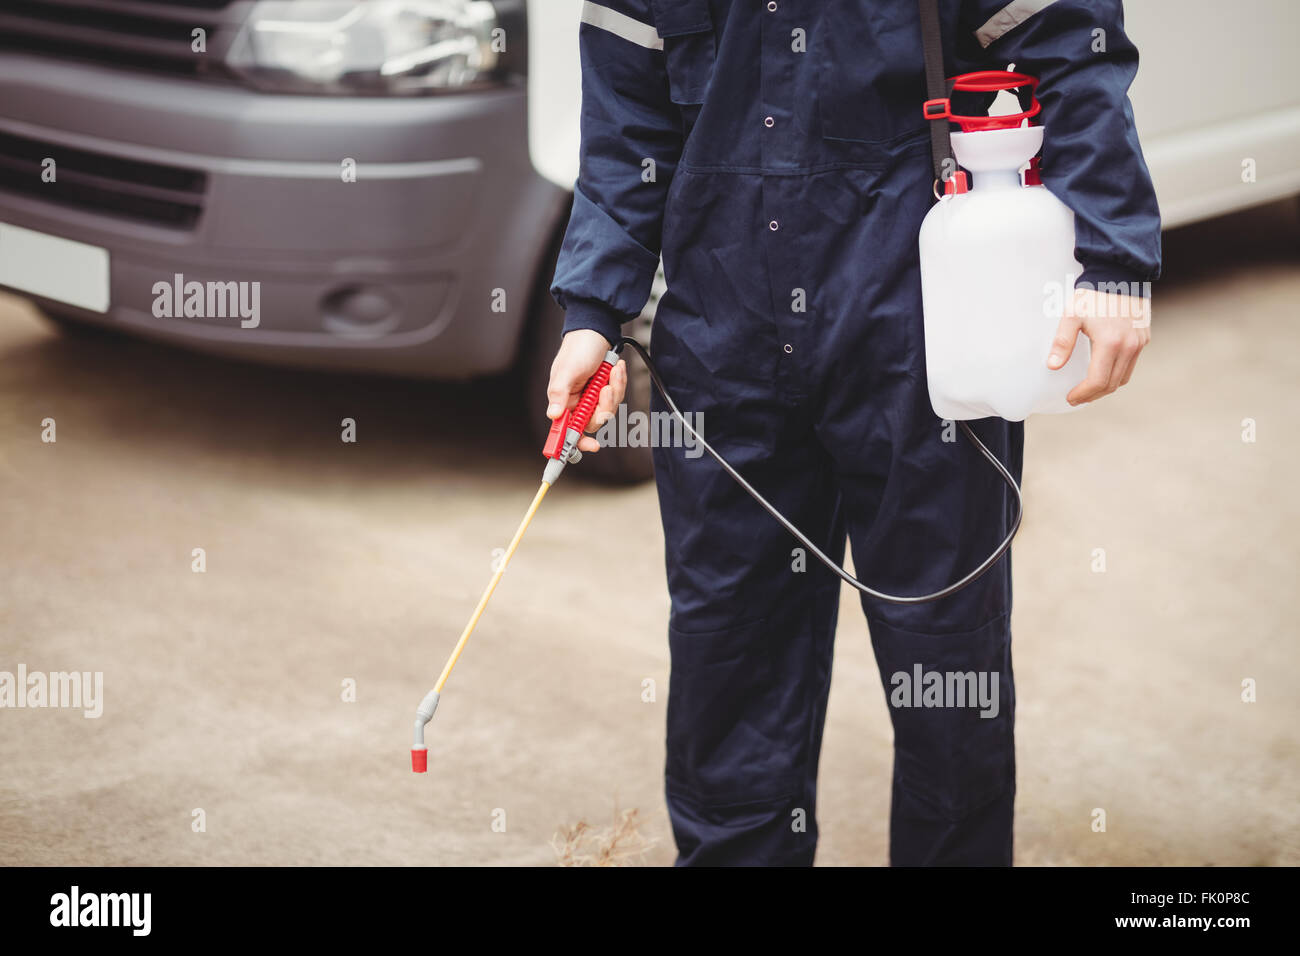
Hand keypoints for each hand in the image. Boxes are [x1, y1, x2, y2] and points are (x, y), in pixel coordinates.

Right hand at [546, 329, 627, 452]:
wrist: (595, 330)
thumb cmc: (577, 348)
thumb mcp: (566, 371)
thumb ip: (559, 394)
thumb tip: (553, 416)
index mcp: (563, 401)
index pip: (566, 429)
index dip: (575, 442)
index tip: (591, 446)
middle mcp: (577, 403)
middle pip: (594, 422)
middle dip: (604, 407)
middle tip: (605, 390)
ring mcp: (592, 397)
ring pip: (609, 410)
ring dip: (614, 390)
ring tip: (612, 372)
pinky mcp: (606, 390)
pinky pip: (617, 396)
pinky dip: (619, 382)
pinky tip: (616, 369)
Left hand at [1048, 289, 1151, 405]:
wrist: (1120, 274)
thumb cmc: (1093, 295)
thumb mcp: (1071, 316)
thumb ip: (1062, 342)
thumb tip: (1052, 366)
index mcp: (1111, 343)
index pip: (1098, 381)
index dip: (1083, 394)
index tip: (1071, 398)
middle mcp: (1129, 346)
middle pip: (1112, 384)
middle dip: (1093, 394)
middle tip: (1077, 397)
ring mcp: (1139, 343)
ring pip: (1124, 377)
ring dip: (1106, 387)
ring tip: (1088, 389)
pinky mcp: (1144, 338)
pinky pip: (1131, 365)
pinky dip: (1117, 374)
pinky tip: (1103, 372)